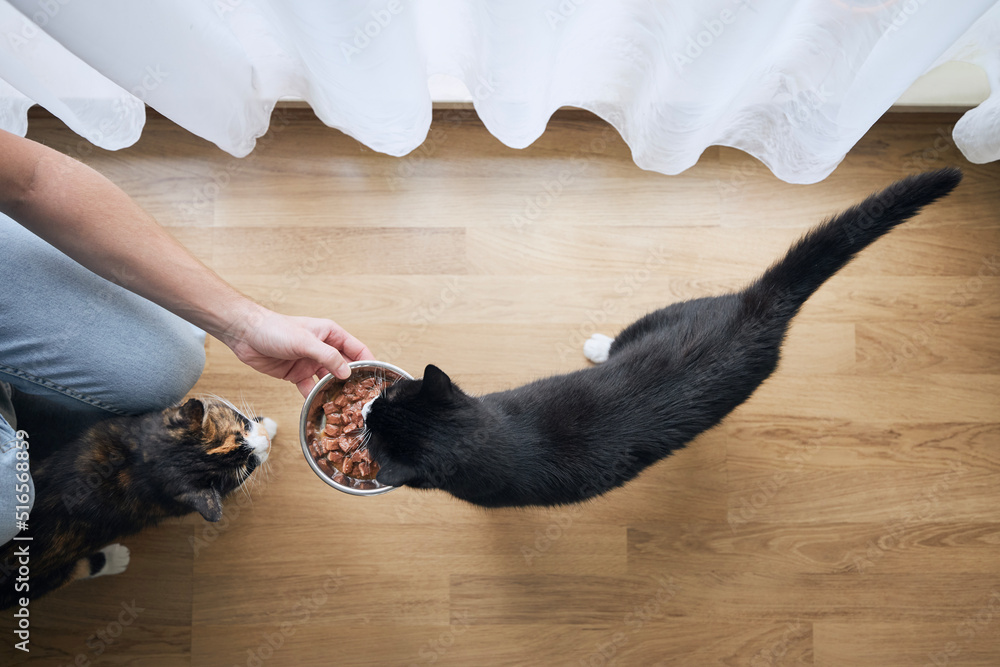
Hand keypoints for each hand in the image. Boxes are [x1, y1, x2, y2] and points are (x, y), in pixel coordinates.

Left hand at [222, 307, 374, 396]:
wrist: (245, 334)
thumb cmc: (275, 329)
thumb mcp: (305, 341)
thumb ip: (327, 356)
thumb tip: (346, 373)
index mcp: (330, 334)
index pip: (356, 349)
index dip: (368, 362)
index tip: (377, 377)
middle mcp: (323, 348)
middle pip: (344, 367)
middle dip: (353, 381)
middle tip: (363, 397)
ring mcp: (310, 362)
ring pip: (328, 380)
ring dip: (334, 391)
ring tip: (344, 406)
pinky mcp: (296, 374)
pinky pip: (310, 388)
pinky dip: (314, 397)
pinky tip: (319, 407)